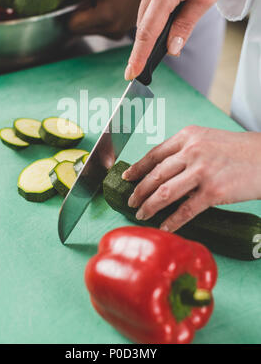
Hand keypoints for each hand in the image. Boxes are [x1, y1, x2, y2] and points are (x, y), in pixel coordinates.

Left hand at [68, 0, 159, 38]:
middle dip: (81, 17)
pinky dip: (99, 22)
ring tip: (102, 5)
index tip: (80, 3)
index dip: (73, 14)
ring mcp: (114, 35)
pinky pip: (99, 31)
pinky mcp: (117, 36)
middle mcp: (110, 30)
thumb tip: (68, 2)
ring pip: (88, 31)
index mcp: (105, 16)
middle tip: (91, 2)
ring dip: (90, 19)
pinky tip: (109, 10)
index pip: (73, 25)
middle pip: (79, 30)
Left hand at [122, 126, 260, 231]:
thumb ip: (185, 150)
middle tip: (130, 201)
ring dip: (149, 206)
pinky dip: (172, 221)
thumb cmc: (238, 150)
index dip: (138, 168)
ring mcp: (202, 172)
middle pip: (156, 175)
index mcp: (188, 137)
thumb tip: (164, 170)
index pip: (155, 154)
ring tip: (142, 215)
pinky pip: (186, 210)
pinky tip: (164, 227)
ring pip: (165, 192)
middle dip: (139, 191)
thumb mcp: (207, 139)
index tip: (126, 178)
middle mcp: (191, 152)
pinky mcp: (214, 192)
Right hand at [124, 0, 260, 79]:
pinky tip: (161, 26)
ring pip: (145, 14)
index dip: (139, 56)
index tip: (131, 73)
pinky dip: (152, 17)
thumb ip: (187, 23)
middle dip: (142, 48)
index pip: (147, 31)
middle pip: (143, 25)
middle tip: (143, 69)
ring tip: (154, 50)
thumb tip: (173, 47)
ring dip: (148, 32)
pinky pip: (148, 3)